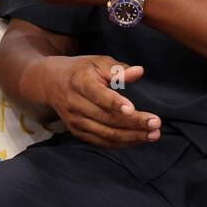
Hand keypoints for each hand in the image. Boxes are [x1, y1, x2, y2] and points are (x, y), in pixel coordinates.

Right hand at [40, 55, 161, 148]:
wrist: (51, 83)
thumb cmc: (80, 70)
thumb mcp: (97, 62)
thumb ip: (118, 69)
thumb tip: (139, 72)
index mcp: (80, 82)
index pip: (98, 95)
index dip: (114, 103)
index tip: (132, 109)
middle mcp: (75, 104)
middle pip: (107, 118)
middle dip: (133, 123)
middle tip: (156, 124)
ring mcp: (75, 121)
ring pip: (106, 134)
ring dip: (131, 137)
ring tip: (153, 135)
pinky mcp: (77, 132)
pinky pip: (102, 142)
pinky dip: (122, 143)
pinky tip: (138, 139)